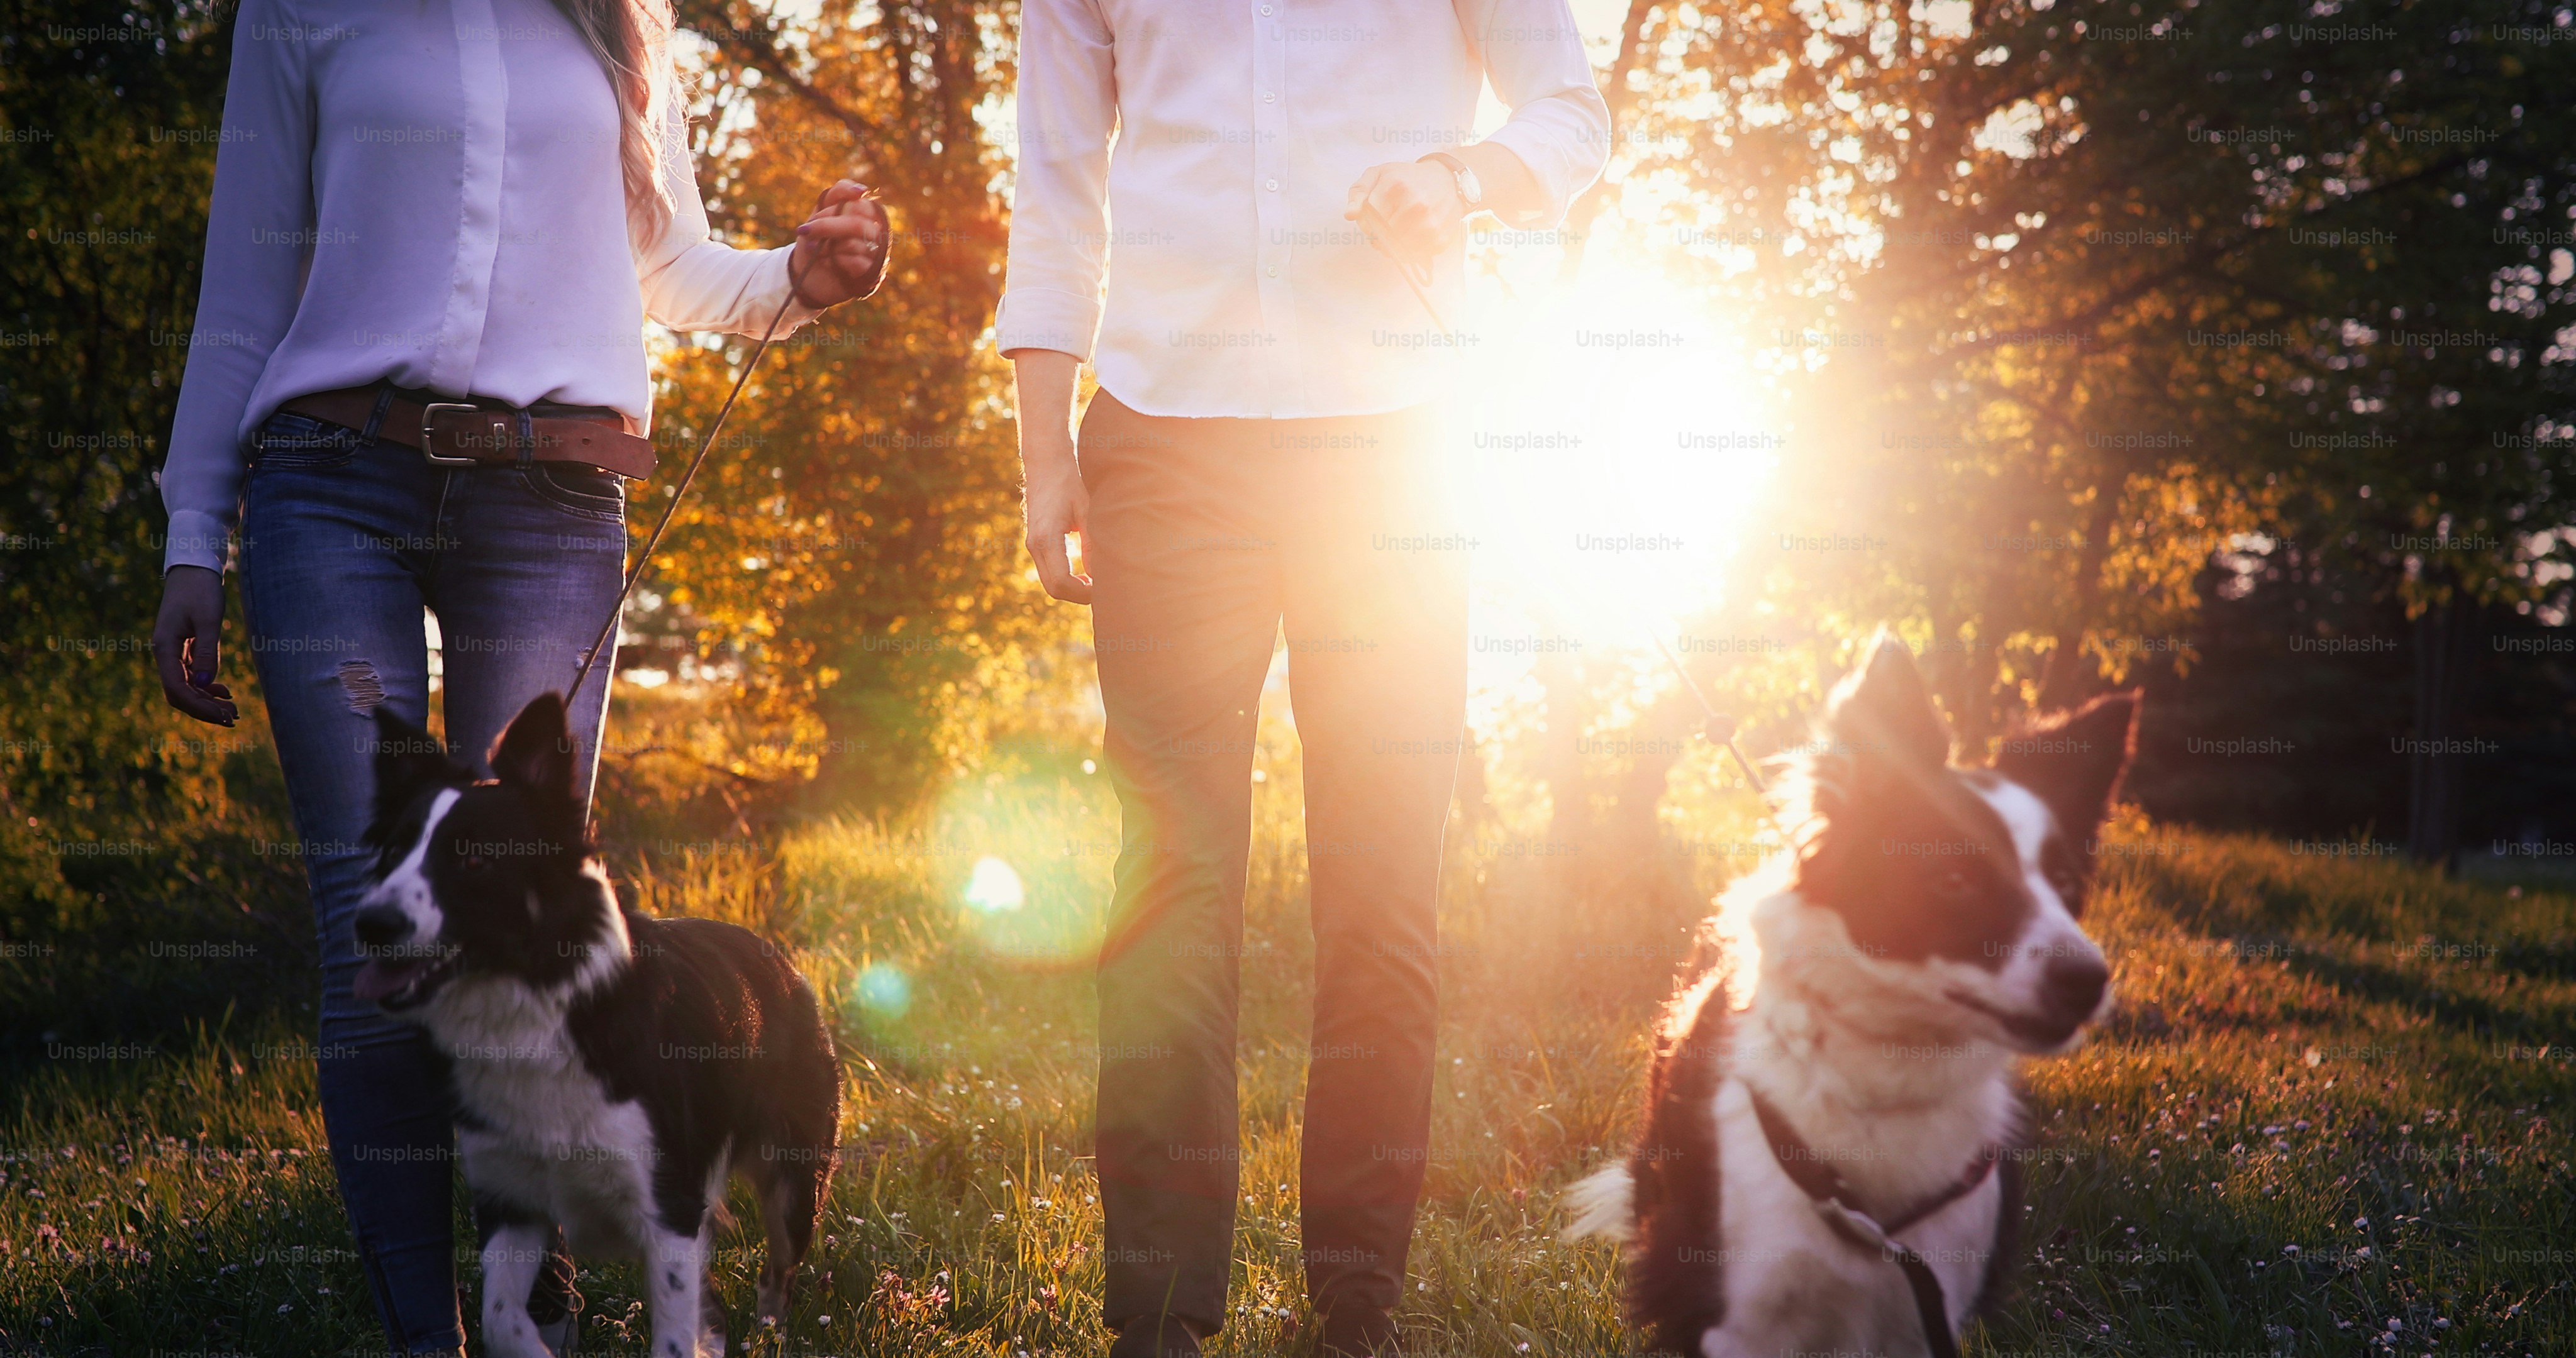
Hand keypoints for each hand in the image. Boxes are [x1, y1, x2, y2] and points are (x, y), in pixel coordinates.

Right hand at [154, 565, 237, 725]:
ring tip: (233, 710)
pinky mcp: (183, 649)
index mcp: (164, 648)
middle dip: (204, 709)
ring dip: (207, 700)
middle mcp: (165, 654)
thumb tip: (207, 684)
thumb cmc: (201, 590)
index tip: (223, 716)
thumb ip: (206, 652)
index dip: (199, 706)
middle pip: (180, 694)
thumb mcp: (208, 620)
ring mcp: (173, 653)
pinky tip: (225, 692)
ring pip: (186, 687)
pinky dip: (207, 687)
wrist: (194, 569)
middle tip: (233, 718)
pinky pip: (192, 676)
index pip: (177, 689)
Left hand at [788, 179, 889, 307]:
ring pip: (855, 244)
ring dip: (828, 247)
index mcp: (866, 214)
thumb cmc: (816, 240)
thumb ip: (839, 193)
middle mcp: (876, 233)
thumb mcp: (821, 212)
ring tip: (815, 251)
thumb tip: (862, 191)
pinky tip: (826, 263)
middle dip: (827, 228)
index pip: (859, 205)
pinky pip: (857, 263)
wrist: (807, 274)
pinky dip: (836, 261)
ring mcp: (876, 254)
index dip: (832, 211)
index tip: (813, 218)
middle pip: (858, 224)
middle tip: (805, 231)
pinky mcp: (872, 274)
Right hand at [1012, 350, 1090, 604]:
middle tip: (1104, 594)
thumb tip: (1103, 576)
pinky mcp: (1036, 540)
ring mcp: (1033, 543)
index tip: (1105, 592)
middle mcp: (1034, 545)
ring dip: (1073, 587)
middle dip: (1079, 596)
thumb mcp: (1089, 511)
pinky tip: (1087, 572)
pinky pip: (1049, 570)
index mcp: (1046, 539)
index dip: (1084, 595)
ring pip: (1050, 581)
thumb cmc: (1071, 480)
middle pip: (1053, 588)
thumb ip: (1094, 544)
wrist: (1046, 459)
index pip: (1062, 584)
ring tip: (1098, 584)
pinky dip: (1067, 577)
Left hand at [1344, 160, 1466, 269]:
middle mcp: (1415, 205)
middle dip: (1379, 237)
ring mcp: (1430, 224)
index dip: (1367, 224)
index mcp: (1395, 187)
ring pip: (1398, 250)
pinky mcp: (1440, 238)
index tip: (1374, 219)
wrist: (1448, 180)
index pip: (1368, 221)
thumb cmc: (1409, 178)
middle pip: (1383, 238)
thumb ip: (1359, 191)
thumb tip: (1350, 215)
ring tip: (1399, 231)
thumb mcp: (1379, 174)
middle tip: (1386, 226)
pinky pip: (1416, 255)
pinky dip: (1411, 250)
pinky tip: (1414, 235)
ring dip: (1394, 247)